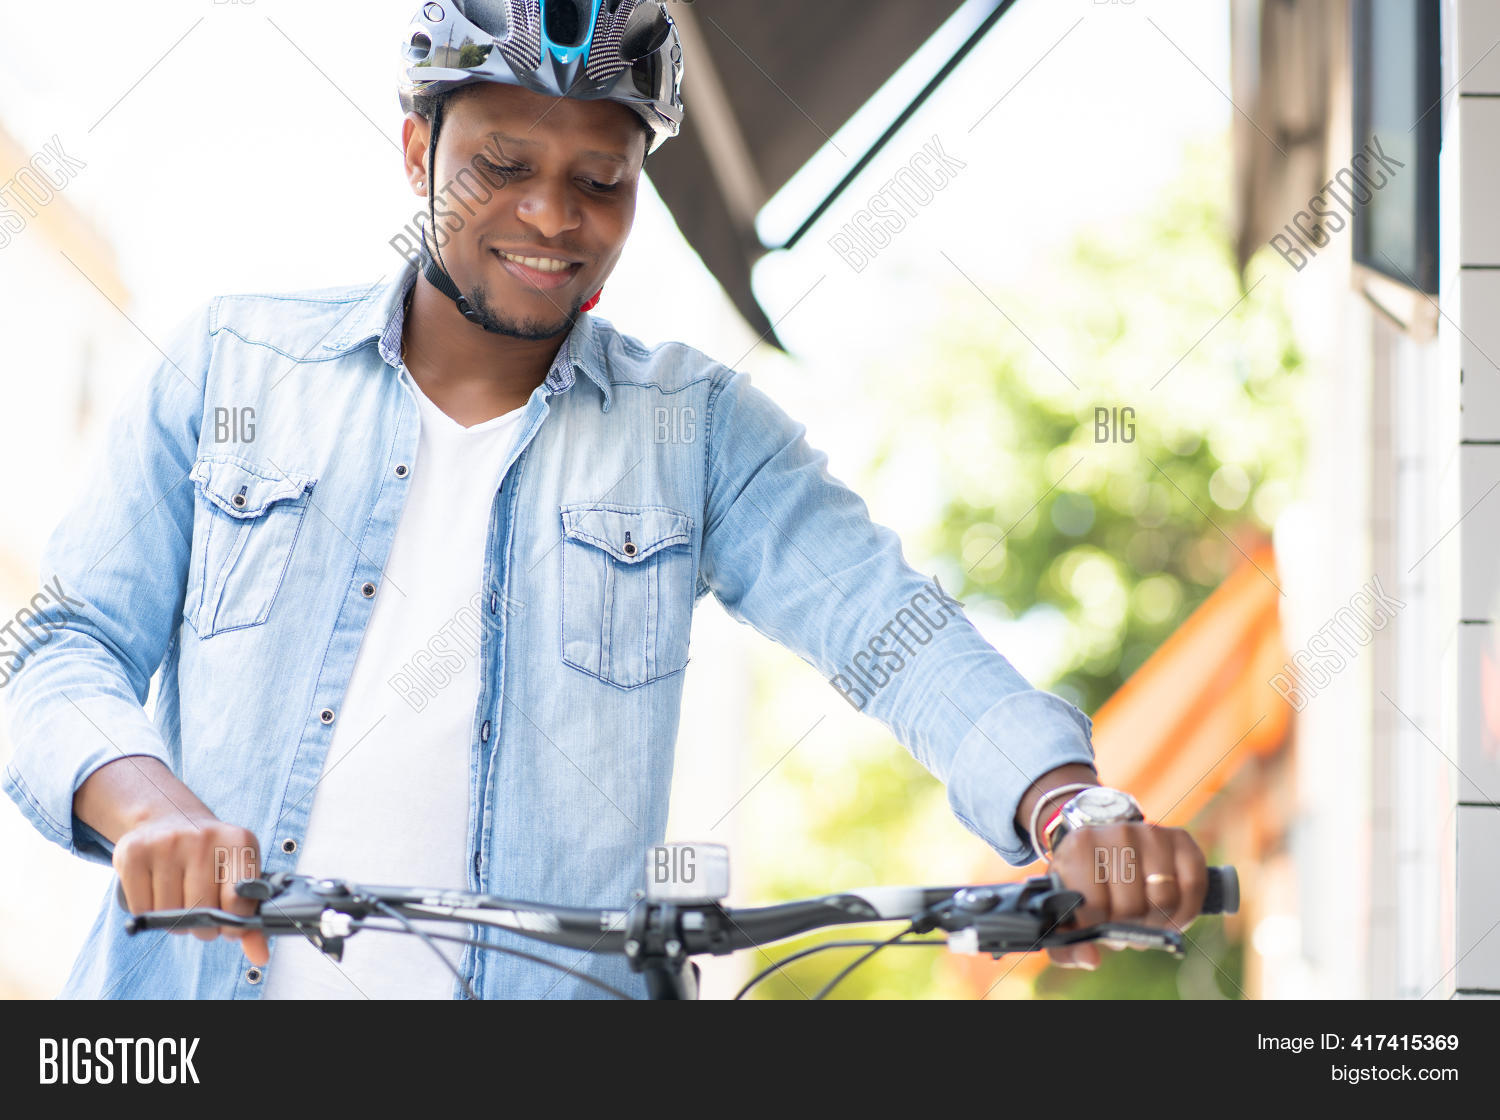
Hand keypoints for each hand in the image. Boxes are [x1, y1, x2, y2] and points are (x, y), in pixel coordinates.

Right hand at [113, 812, 267, 965]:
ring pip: (168, 913)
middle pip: (201, 910)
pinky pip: (141, 908)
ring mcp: (166, 842)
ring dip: (174, 922)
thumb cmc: (209, 855)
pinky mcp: (133, 853)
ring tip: (180, 904)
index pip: (238, 900)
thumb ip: (249, 915)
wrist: (170, 818)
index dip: (234, 924)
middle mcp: (203, 837)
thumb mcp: (237, 873)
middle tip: (201, 917)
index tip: (229, 927)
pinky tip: (157, 895)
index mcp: (239, 841)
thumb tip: (260, 955)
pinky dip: (149, 914)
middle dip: (202, 927)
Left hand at [1044, 822, 1206, 969]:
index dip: (1102, 929)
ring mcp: (1151, 833)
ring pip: (1165, 900)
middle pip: (1133, 907)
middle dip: (1131, 930)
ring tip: (1146, 922)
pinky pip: (1194, 886)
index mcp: (1080, 846)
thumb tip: (1091, 960)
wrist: (1104, 843)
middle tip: (1126, 930)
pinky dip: (1186, 912)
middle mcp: (1117, 833)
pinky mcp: (1180, 838)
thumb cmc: (1083, 883)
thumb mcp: (1065, 908)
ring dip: (1159, 924)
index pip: (1096, 906)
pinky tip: (1171, 917)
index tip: (1102, 929)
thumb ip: (1066, 943)